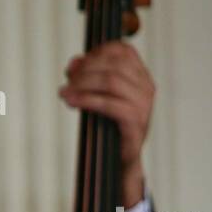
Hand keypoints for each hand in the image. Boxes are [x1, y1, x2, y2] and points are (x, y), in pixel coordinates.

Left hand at [59, 40, 154, 207]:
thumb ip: (87, 78)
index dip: (97, 52)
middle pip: (114, 64)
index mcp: (141, 76)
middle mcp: (146, 86)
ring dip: (82, 84)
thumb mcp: (97, 96)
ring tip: (65, 92)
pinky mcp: (135, 121)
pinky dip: (86, 100)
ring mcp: (143, 104)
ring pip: (111, 81)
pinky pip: (109, 104)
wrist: (119, 160)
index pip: (123, 50)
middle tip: (67, 79)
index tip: (76, 64)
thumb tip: (73, 62)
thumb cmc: (108, 126)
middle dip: (86, 69)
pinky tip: (71, 102)